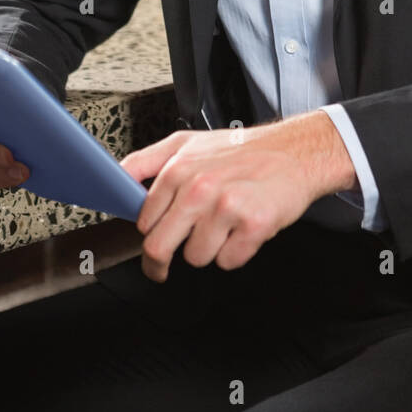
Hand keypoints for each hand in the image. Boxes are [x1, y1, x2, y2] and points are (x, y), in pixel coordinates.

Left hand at [120, 109, 355, 282]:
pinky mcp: (253, 225)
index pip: (144, 222)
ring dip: (208, 249)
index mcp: (178, 169)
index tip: (157, 238)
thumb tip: (116, 180)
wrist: (295, 152)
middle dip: (159, 264)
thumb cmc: (241, 151)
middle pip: (160, 248)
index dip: (150, 234)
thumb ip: (146, 161)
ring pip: (196, 258)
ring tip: (223, 224)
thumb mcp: (187, 143)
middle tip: (162, 268)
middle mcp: (199, 188)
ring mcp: (227, 207)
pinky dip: (236, 252)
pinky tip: (243, 229)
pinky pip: (229, 261)